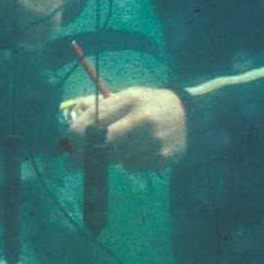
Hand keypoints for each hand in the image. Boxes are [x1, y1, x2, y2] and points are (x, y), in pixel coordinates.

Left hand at [62, 84, 189, 171]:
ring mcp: (154, 140)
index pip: (92, 120)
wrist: (192, 115)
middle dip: (86, 153)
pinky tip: (140, 151)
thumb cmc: (151, 105)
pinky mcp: (162, 158)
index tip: (70, 144)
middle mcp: (142, 119)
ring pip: (115, 158)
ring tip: (122, 145)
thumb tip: (72, 112)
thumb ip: (100, 104)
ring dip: (110, 156)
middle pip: (101, 144)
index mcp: (130, 99)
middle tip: (79, 159)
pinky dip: (129, 162)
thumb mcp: (128, 96)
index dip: (75, 136)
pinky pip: (131, 167)